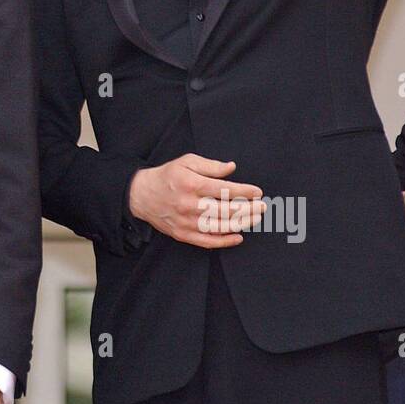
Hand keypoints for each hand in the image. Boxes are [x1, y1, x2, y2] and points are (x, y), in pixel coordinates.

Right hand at [128, 154, 265, 248]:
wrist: (141, 195)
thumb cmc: (167, 176)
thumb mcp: (186, 161)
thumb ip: (210, 165)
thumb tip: (232, 168)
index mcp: (191, 184)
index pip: (224, 189)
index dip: (244, 191)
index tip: (257, 192)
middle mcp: (189, 205)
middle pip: (225, 210)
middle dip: (248, 209)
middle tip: (262, 207)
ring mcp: (186, 222)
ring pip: (220, 227)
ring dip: (241, 224)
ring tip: (255, 219)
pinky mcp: (183, 234)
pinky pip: (208, 241)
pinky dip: (225, 241)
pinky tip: (238, 236)